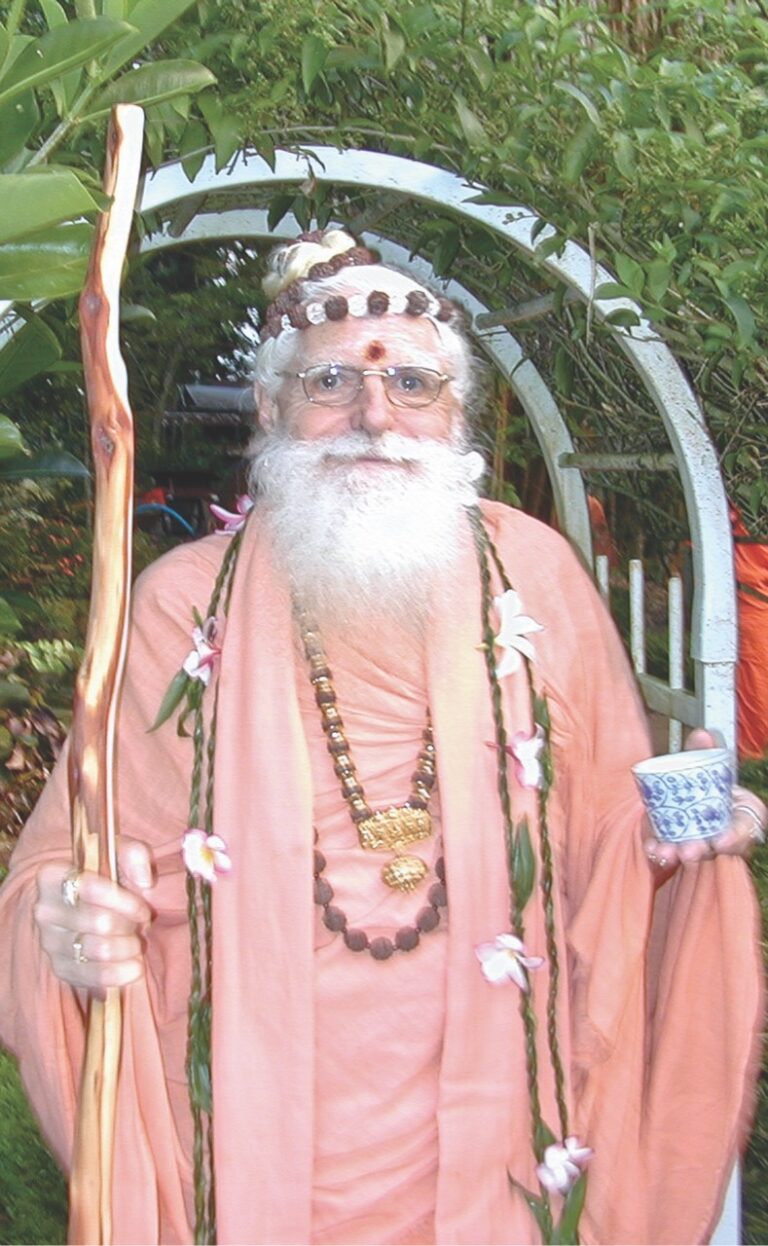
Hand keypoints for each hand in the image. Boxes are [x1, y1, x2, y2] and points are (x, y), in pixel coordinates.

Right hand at [34, 838, 154, 994]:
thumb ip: (135, 855)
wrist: (93, 904)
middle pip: (100, 923)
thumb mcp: (120, 854)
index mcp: (51, 876)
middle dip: (131, 925)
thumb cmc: (108, 875)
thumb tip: (146, 881)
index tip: (143, 908)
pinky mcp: (60, 968)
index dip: (126, 901)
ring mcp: (50, 942)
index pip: (91, 889)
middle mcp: (44, 910)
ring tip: (136, 942)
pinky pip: (94, 978)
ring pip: (100, 951)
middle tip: (141, 924)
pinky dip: (121, 974)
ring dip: (129, 948)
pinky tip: (134, 966)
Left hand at [643, 729, 766, 870]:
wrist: (695, 791)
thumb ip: (706, 752)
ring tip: (665, 852)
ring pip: (690, 854)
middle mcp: (722, 836)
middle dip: (700, 851)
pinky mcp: (676, 844)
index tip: (721, 842)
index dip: (734, 839)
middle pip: (714, 849)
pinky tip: (652, 848)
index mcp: (741, 818)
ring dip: (677, 855)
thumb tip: (702, 734)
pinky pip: (668, 852)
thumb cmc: (711, 783)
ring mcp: (700, 843)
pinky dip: (659, 851)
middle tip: (688, 850)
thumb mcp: (714, 765)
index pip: (743, 832)